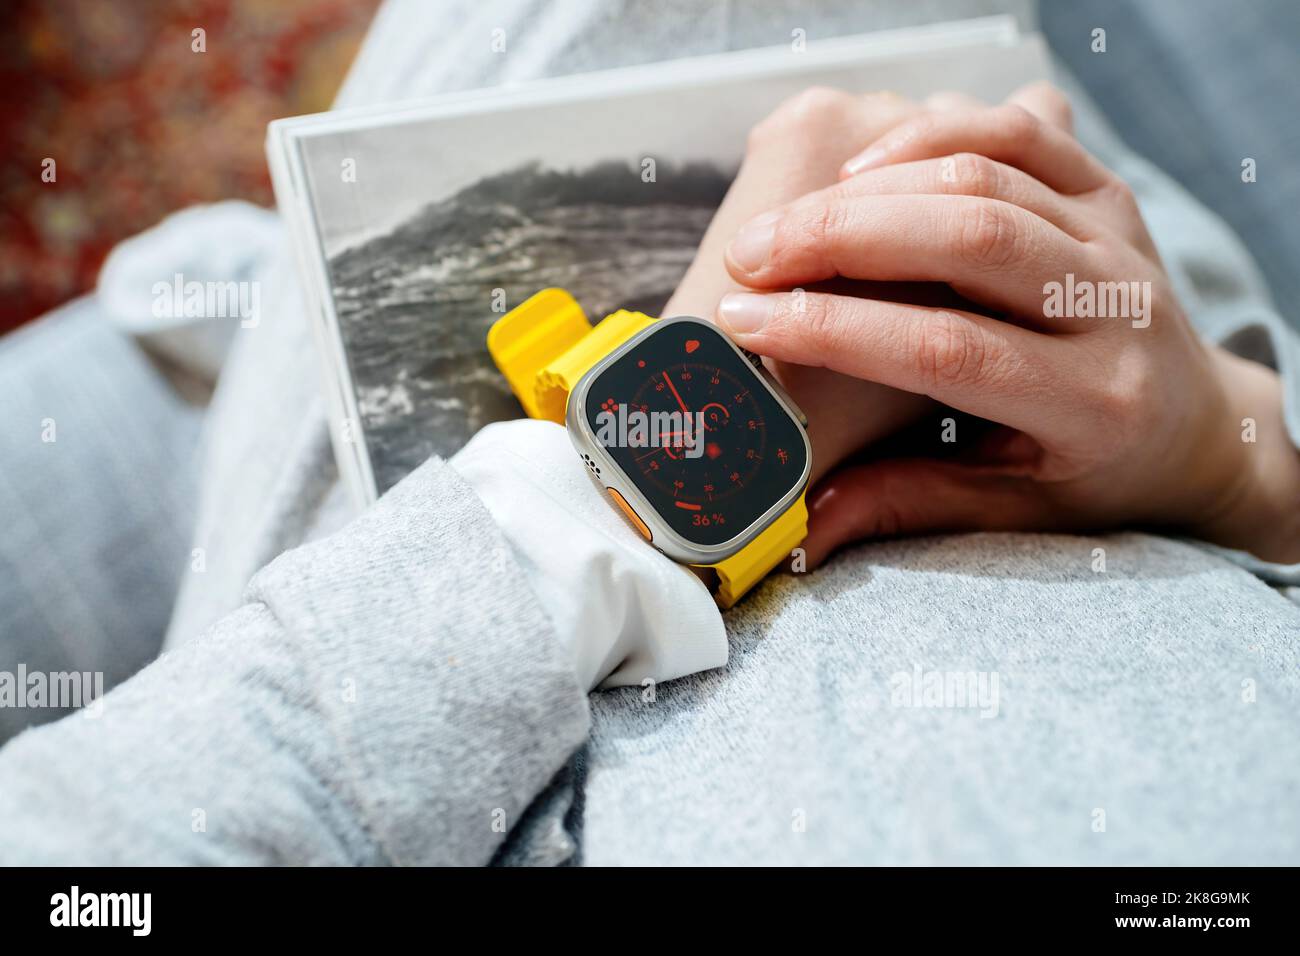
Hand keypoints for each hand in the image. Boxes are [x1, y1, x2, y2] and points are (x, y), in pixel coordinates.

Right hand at [714, 83, 1299, 564]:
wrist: (1196, 427)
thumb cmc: (1095, 480)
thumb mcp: (1011, 511)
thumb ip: (908, 506)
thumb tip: (795, 537)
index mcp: (1094, 403)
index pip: (949, 349)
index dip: (837, 330)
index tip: (746, 323)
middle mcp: (1117, 309)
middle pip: (969, 239)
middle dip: (838, 239)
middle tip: (747, 258)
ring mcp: (1118, 237)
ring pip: (985, 176)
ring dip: (868, 188)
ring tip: (783, 222)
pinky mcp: (1107, 191)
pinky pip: (1017, 135)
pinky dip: (933, 138)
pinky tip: (861, 170)